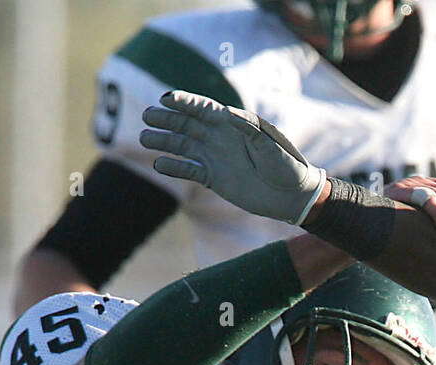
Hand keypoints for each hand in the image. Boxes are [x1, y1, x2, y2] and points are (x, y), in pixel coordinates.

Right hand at [139, 91, 326, 224]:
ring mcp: (215, 157)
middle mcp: (219, 138)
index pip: (203, 109)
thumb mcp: (271, 146)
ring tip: (144, 138)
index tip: (166, 98)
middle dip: (167, 119)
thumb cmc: (286, 165)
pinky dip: (175, 167)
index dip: (184, 102)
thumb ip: (251, 130)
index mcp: (232, 124)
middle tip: (147, 116)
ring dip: (164, 141)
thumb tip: (230, 114)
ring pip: (184, 145)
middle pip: (187, 124)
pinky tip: (159, 164)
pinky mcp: (215, 178)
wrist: (291, 196)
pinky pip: (191, 170)